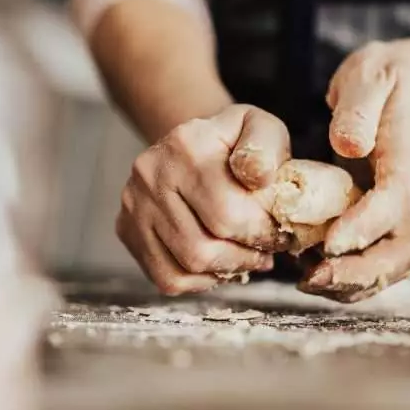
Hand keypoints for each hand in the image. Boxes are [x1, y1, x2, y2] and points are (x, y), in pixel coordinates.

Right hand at [117, 104, 290, 294]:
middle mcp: (151, 173)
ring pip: (187, 267)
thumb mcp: (260, 129)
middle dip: (247, 256)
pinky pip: (167, 278)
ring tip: (249, 257)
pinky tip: (222, 264)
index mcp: (187, 145)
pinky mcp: (127, 229)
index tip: (283, 235)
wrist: (194, 145)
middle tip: (268, 251)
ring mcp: (134, 204)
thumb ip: (265, 149)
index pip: (228, 213)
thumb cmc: (235, 143)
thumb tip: (259, 178)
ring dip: (228, 270)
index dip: (263, 234)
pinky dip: (201, 281)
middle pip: (204, 247)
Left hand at [299, 39, 409, 302]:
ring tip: (308, 281)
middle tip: (312, 277)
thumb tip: (349, 145)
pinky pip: (383, 262)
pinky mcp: (393, 221)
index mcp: (407, 153)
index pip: (396, 199)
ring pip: (397, 263)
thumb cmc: (383, 80)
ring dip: (356, 283)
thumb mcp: (368, 75)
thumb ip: (358, 106)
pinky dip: (353, 279)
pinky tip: (316, 273)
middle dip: (362, 271)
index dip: (366, 225)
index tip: (328, 243)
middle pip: (406, 247)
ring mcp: (408, 209)